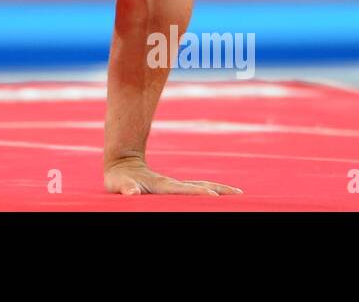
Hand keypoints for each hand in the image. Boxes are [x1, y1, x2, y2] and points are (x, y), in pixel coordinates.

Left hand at [104, 157, 241, 195]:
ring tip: (237, 193)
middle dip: (219, 189)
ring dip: (219, 188)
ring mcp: (174, 185)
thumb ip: (127, 188)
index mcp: (162, 185)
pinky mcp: (174, 187)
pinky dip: (210, 189)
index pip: (183, 189)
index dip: (197, 192)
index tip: (212, 195)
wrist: (122, 164)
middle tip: (238, 194)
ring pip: (201, 185)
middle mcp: (172, 184)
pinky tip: (220, 194)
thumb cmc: (119, 179)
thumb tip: (133, 194)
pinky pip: (195, 188)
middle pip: (200, 185)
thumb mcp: (119, 185)